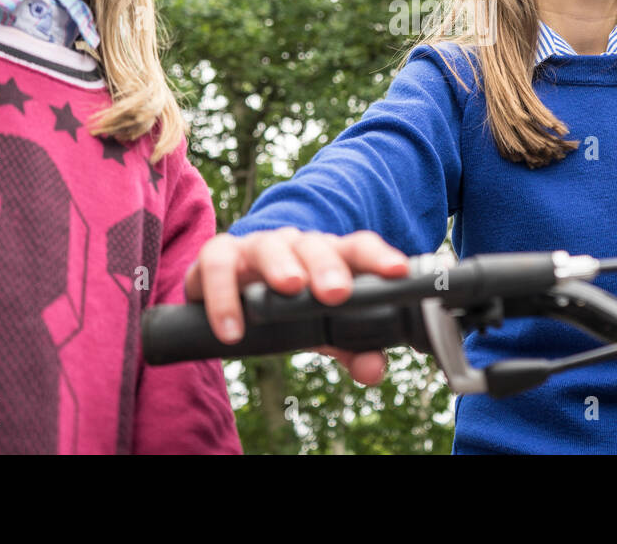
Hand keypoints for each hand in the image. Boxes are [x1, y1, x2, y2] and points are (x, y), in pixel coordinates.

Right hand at [183, 228, 409, 385]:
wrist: (230, 292)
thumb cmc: (287, 309)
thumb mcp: (322, 333)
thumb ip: (351, 349)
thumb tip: (374, 369)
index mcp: (329, 258)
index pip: (358, 249)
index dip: (379, 258)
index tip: (399, 272)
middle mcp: (296, 246)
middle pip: (316, 245)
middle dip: (328, 266)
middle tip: (338, 292)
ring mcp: (257, 247)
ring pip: (270, 246)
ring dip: (281, 266)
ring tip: (290, 289)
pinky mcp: (217, 256)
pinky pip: (218, 267)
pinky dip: (223, 297)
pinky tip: (232, 330)